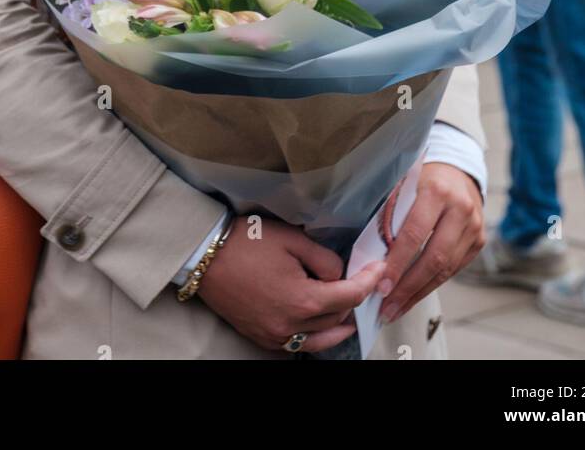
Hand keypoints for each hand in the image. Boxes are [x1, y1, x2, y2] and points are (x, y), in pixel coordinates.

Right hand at [197, 215, 386, 353]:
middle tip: (361, 280)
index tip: (380, 269)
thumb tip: (339, 273)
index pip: (348, 296)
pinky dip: (314, 336)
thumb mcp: (291, 239)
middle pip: (336, 319)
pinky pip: (298, 344)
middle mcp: (291, 325)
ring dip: (338, 326)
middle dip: (352, 300)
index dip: (369, 281)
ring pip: (320, 340)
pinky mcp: (262, 337)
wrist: (205, 256)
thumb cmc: (246, 242)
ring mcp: (275, 335)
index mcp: (302, 300)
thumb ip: (324, 258)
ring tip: (350, 312)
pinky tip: (319, 323)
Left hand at [376, 162, 484, 323]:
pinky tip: (416, 294)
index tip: (382, 284)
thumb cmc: (424, 177)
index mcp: (437, 191)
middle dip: (408, 287)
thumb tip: (373, 252)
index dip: (397, 262)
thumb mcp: (405, 183)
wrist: (458, 169)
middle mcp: (460, 209)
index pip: (414, 233)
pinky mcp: (479, 240)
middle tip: (388, 306)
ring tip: (398, 307)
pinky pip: (454, 268)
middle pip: (434, 258)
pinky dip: (433, 284)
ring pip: (446, 269)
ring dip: (419, 292)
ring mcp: (473, 226)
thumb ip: (391, 212)